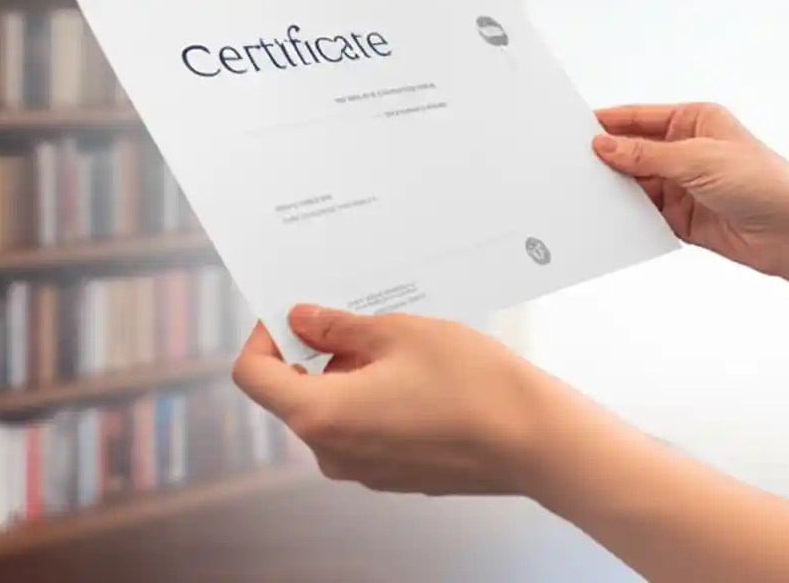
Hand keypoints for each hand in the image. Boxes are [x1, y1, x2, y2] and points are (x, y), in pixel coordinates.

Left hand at [232, 305, 554, 495]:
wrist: (533, 441)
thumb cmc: (469, 383)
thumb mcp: (398, 334)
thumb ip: (338, 327)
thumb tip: (302, 319)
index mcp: (320, 415)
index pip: (254, 375)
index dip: (264, 337)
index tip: (295, 314)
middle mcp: (331, 452)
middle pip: (293, 392)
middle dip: (315, 351)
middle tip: (358, 318)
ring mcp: (362, 470)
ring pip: (331, 409)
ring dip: (348, 373)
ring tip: (398, 344)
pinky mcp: (391, 475)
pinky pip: (361, 429)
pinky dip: (371, 398)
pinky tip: (415, 376)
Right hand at [593, 102, 788, 275]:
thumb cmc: (763, 182)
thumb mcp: (696, 159)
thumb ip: (645, 155)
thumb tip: (604, 145)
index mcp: (695, 121)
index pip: (640, 118)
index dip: (608, 123)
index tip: (576, 130)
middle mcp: (688, 150)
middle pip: (634, 152)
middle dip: (608, 160)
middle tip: (574, 166)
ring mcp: (685, 185)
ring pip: (637, 185)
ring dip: (618, 191)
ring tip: (588, 195)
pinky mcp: (683, 218)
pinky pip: (646, 215)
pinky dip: (631, 217)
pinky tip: (612, 219)